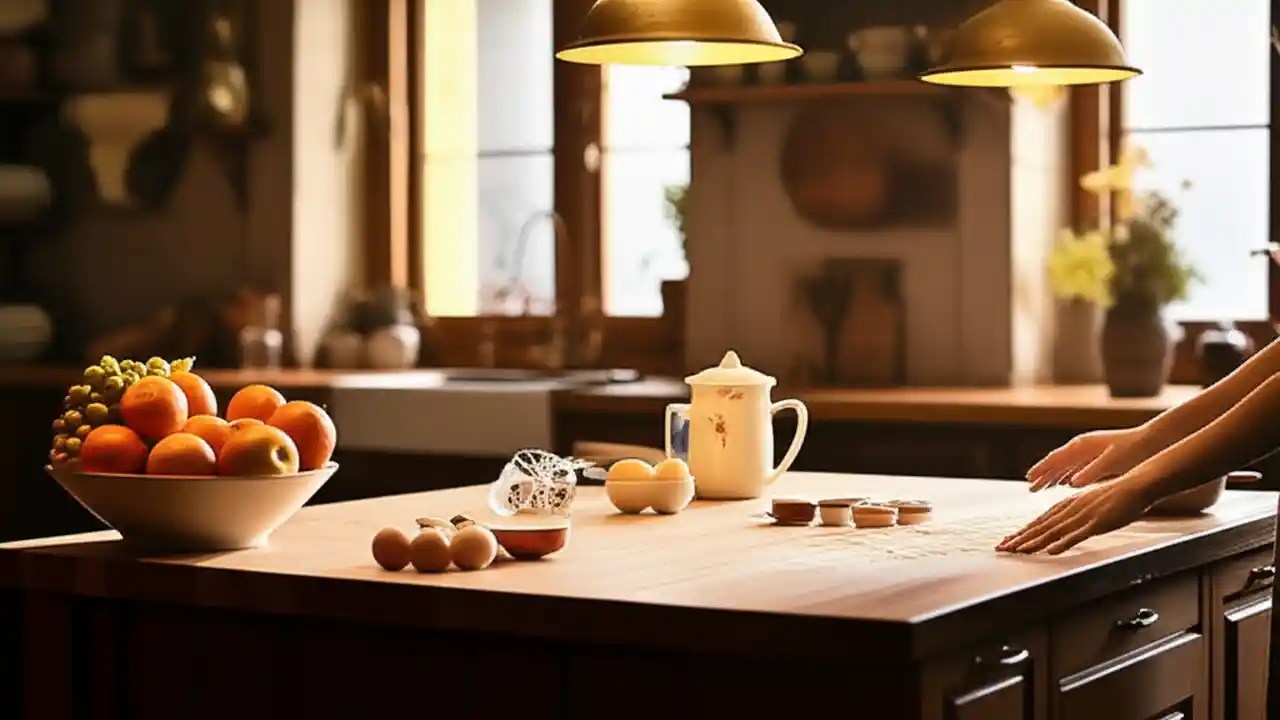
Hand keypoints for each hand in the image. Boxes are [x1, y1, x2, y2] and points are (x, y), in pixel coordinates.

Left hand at [997, 476, 1157, 554]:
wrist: (1136, 486)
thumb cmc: (1116, 497)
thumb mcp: (1089, 505)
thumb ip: (1075, 515)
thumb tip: (1062, 526)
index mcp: (1067, 505)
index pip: (1040, 521)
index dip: (1022, 532)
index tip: (1007, 541)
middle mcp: (1070, 509)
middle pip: (1040, 526)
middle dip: (1019, 538)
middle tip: (1002, 548)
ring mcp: (1083, 516)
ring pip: (1053, 531)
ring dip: (1033, 542)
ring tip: (1017, 551)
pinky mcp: (1097, 523)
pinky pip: (1077, 535)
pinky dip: (1062, 543)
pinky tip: (1050, 550)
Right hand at [1025, 427, 1153, 491]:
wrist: (1153, 439)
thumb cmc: (1133, 449)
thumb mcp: (1111, 461)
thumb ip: (1090, 472)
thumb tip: (1070, 484)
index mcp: (1081, 445)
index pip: (1054, 459)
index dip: (1041, 470)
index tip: (1029, 480)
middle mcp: (1081, 446)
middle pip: (1056, 462)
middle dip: (1043, 475)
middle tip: (1031, 487)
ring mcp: (1089, 451)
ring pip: (1066, 465)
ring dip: (1054, 476)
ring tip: (1043, 487)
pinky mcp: (1098, 456)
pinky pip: (1076, 467)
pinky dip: (1067, 476)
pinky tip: (1066, 484)